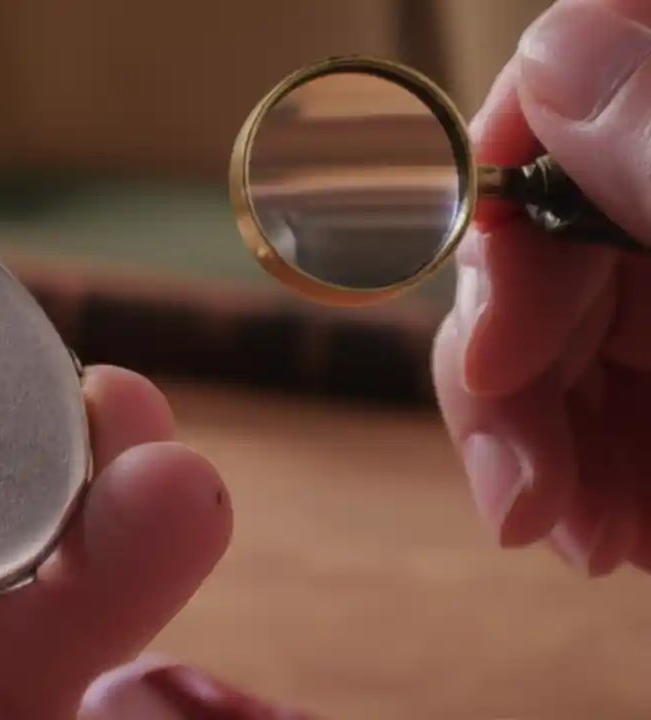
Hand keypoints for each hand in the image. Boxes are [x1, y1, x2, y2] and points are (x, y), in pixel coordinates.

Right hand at [434, 0, 650, 576]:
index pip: (569, 88)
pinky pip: (592, 398)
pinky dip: (581, 474)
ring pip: (547, 334)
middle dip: (509, 381)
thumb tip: (554, 47)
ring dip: (539, 449)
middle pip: (533, 240)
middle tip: (523, 503)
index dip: (500, 200)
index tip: (501, 345)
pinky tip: (607, 537)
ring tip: (581, 545)